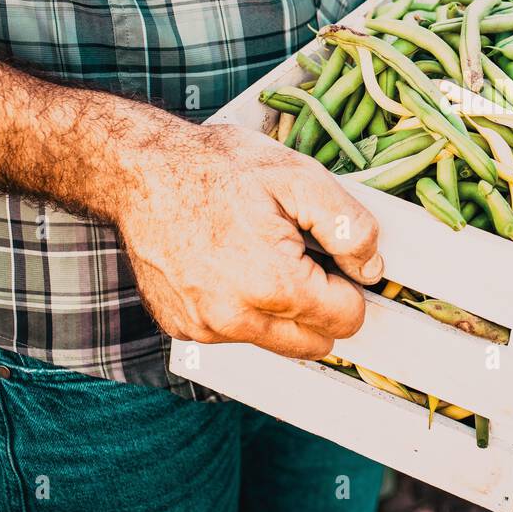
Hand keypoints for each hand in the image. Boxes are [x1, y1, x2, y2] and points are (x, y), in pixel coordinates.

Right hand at [115, 123, 381, 358]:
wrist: (141, 171)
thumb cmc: (219, 168)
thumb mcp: (301, 178)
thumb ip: (350, 227)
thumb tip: (372, 268)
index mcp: (273, 286)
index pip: (347, 319)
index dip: (348, 283)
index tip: (330, 254)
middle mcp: (236, 320)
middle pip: (315, 343)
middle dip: (321, 304)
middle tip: (301, 255)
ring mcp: (204, 329)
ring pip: (276, 342)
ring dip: (282, 310)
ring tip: (261, 255)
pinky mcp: (182, 329)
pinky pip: (235, 334)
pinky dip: (243, 309)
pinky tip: (229, 266)